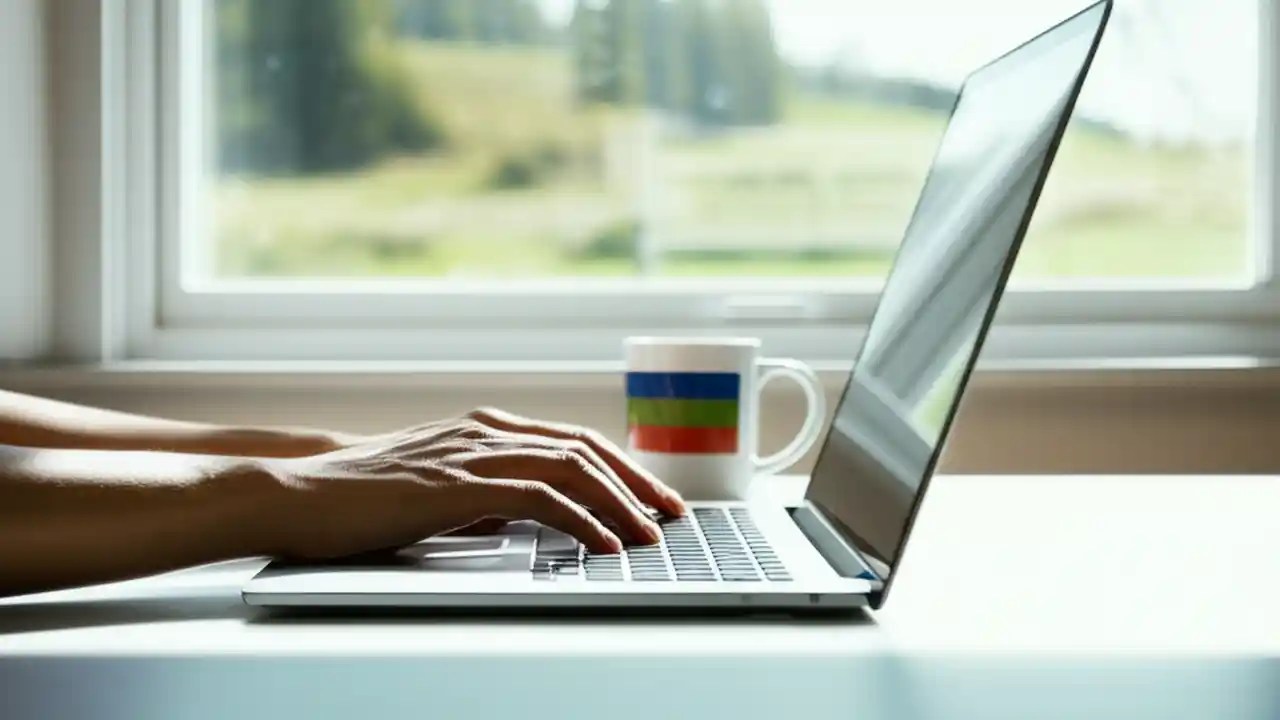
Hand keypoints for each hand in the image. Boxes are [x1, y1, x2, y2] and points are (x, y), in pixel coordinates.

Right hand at [259, 408, 684, 558]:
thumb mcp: (435, 487)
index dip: (622, 466)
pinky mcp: (458, 486)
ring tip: (650, 535)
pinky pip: (540, 499)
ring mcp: (473, 454)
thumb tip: (521, 515)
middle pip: (586, 447)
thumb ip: (481, 494)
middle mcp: (487, 431)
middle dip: (638, 481)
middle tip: (673, 513)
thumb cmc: (361, 495)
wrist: (299, 491)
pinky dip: (581, 521)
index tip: (653, 495)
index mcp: (484, 427)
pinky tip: (603, 546)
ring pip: (572, 468)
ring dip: (621, 503)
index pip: (573, 439)